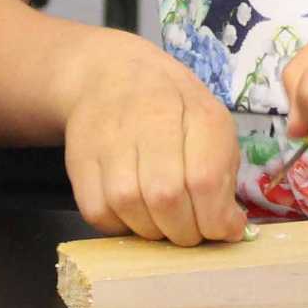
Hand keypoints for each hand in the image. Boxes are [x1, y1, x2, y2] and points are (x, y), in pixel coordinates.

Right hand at [60, 32, 245, 246]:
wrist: (115, 76)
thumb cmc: (175, 108)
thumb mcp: (213, 127)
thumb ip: (224, 177)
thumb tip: (229, 229)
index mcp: (196, 114)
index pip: (205, 180)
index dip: (216, 219)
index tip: (222, 228)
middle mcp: (149, 120)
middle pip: (165, 198)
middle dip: (185, 230)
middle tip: (191, 230)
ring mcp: (109, 139)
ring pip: (128, 207)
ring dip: (152, 231)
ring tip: (163, 221)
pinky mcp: (78, 158)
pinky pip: (98, 212)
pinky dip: (119, 226)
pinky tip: (134, 214)